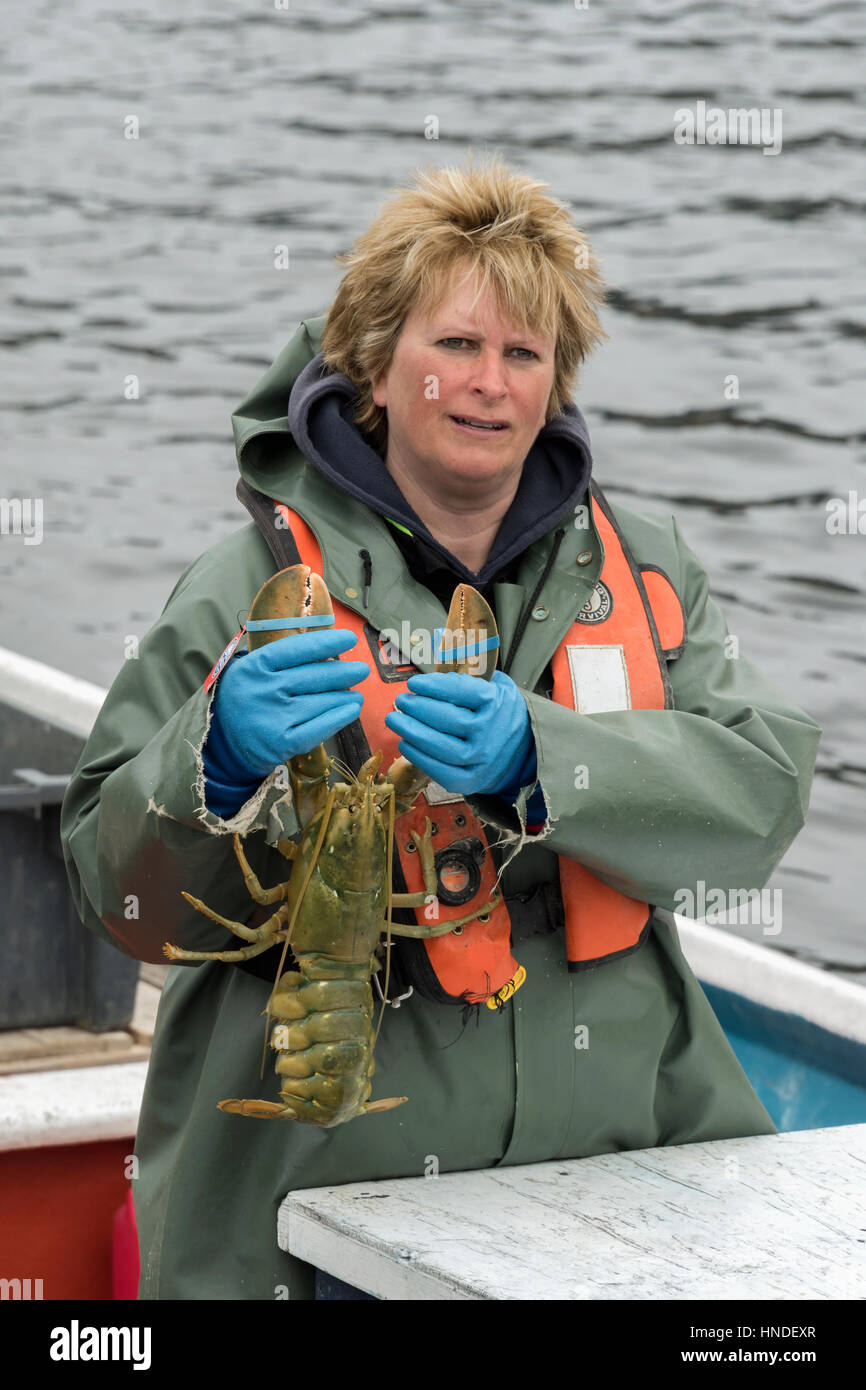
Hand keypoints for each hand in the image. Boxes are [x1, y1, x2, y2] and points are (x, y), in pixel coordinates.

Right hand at [210, 629, 368, 778]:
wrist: (223, 743)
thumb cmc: (248, 699)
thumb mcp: (253, 672)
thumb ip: (282, 660)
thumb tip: (328, 649)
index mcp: (253, 667)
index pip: (294, 650)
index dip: (325, 642)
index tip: (349, 638)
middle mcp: (262, 690)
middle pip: (312, 676)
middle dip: (343, 672)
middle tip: (362, 670)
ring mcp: (272, 718)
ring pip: (320, 702)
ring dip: (345, 696)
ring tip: (357, 694)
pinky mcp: (281, 743)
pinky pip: (318, 728)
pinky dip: (338, 718)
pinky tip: (352, 710)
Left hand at [384, 670, 533, 795]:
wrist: (523, 752)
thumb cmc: (499, 714)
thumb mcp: (495, 686)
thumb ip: (469, 672)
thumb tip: (435, 657)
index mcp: (495, 703)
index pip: (461, 691)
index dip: (432, 686)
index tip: (413, 683)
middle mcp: (488, 732)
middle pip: (446, 719)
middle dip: (417, 708)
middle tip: (401, 701)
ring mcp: (480, 759)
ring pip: (439, 746)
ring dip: (411, 731)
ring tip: (394, 719)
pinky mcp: (470, 780)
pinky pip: (439, 770)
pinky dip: (418, 757)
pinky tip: (405, 743)